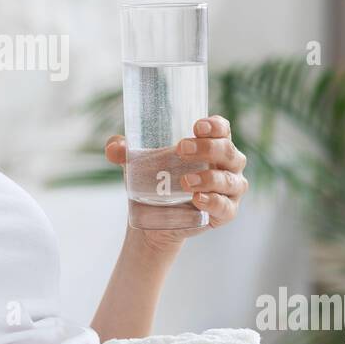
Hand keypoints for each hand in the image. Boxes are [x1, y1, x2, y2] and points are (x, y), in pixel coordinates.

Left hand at [104, 116, 248, 252]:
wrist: (152, 217)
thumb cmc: (154, 179)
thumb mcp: (137, 163)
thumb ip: (124, 152)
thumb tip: (113, 148)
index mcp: (211, 145)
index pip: (222, 129)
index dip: (215, 125)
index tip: (196, 126)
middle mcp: (226, 166)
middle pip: (228, 151)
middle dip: (208, 148)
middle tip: (180, 149)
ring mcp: (229, 190)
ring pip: (231, 180)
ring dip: (210, 178)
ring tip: (185, 181)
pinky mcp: (224, 213)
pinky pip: (227, 208)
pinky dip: (214, 202)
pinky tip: (197, 200)